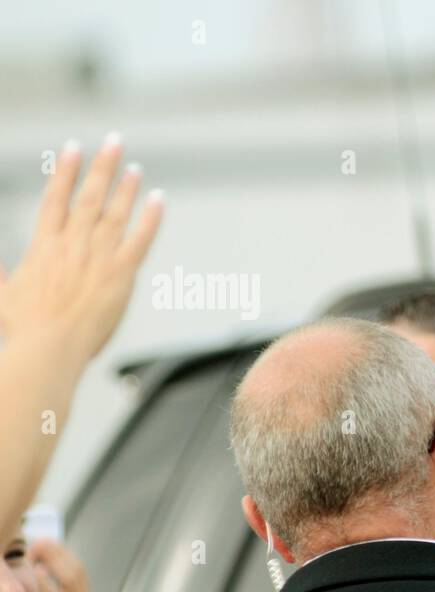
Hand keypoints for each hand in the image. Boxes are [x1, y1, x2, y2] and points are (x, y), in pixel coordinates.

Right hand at [0, 134, 163, 363]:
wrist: (48, 347)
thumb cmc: (24, 328)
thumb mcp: (5, 296)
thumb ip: (4, 278)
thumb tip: (1, 271)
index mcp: (44, 246)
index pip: (56, 198)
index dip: (65, 171)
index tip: (73, 148)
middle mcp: (72, 244)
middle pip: (89, 196)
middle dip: (101, 166)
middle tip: (114, 141)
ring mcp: (98, 258)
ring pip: (115, 212)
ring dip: (126, 187)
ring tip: (135, 167)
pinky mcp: (121, 274)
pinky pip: (141, 239)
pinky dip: (151, 218)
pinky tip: (159, 199)